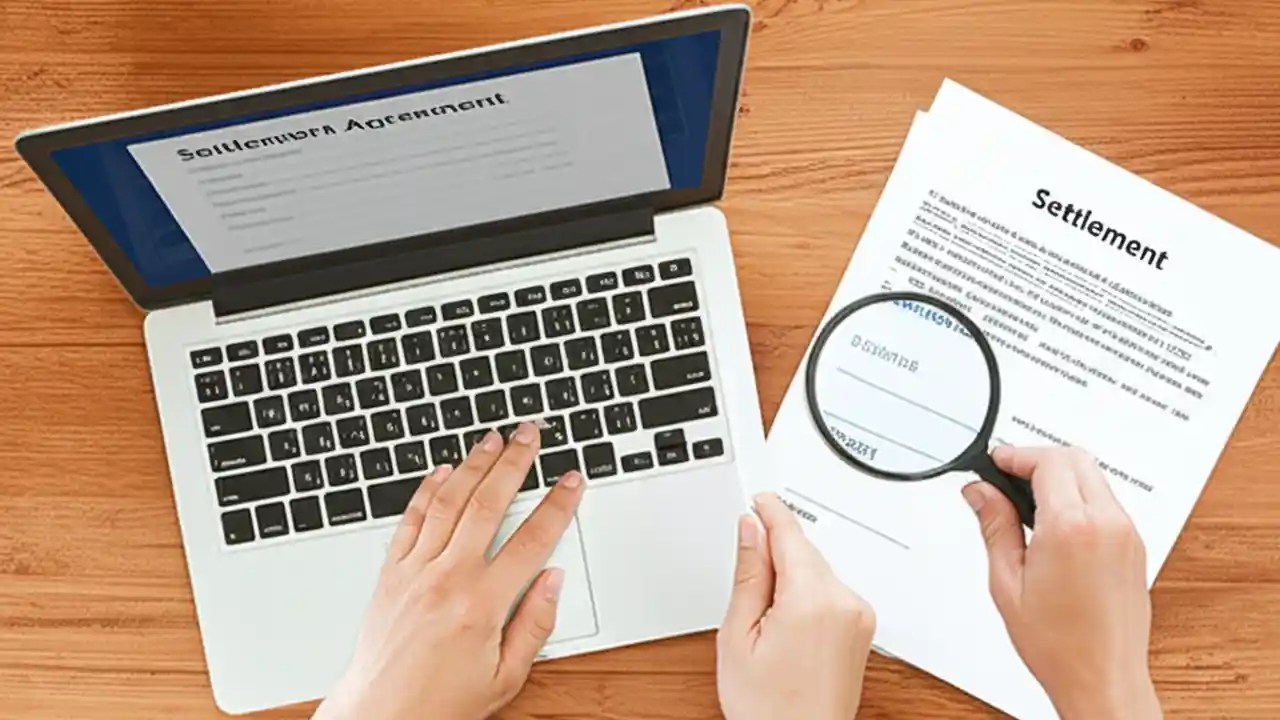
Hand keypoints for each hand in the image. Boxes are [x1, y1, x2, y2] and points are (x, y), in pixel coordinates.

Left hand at [313, 423, 585, 719]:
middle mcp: (447, 579)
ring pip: (448, 502)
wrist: (380, 717)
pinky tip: (441, 472)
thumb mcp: (506, 677)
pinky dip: (426, 491)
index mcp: (483, 605)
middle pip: (489, 503)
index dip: (557, 505)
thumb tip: (553, 580)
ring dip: (472, 465)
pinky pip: (410, 521)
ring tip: (491, 439)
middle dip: (514, 462)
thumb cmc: (440, 705)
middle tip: (529, 434)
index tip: (570, 481)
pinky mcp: (390, 575)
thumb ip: (535, 624)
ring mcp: (415, 572)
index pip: (532, 540)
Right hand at [716, 492, 876, 719]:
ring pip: (818, 570)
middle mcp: (844, 602)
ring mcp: (859, 614)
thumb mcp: (737, 635)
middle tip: (747, 587)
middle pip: (805, 551)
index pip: (790, 534)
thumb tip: (751, 530)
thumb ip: (747, 574)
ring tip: (766, 622)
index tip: (758, 499)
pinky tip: (788, 625)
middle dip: (775, 553)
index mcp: (811, 600)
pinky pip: (831, 590)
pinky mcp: (864, 625)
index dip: (770, 512)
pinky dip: (808, 593)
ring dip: (792, 575)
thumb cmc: (768, 706)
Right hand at [961, 446, 1160, 719]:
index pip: (1048, 461)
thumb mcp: (1007, 582)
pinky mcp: (1135, 547)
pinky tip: (1054, 523)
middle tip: (1007, 477)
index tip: (995, 463)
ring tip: (1027, 505)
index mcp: (1072, 528)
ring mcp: (1127, 534)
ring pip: (1094, 477)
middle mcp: (1108, 524)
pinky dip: (1080, 498)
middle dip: (1039, 459)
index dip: (1016, 455)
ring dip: (1061, 478)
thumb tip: (980, 493)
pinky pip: (1107, 503)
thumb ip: (994, 526)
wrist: (1102, 679)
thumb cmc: (1058, 644)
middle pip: (1076, 458)